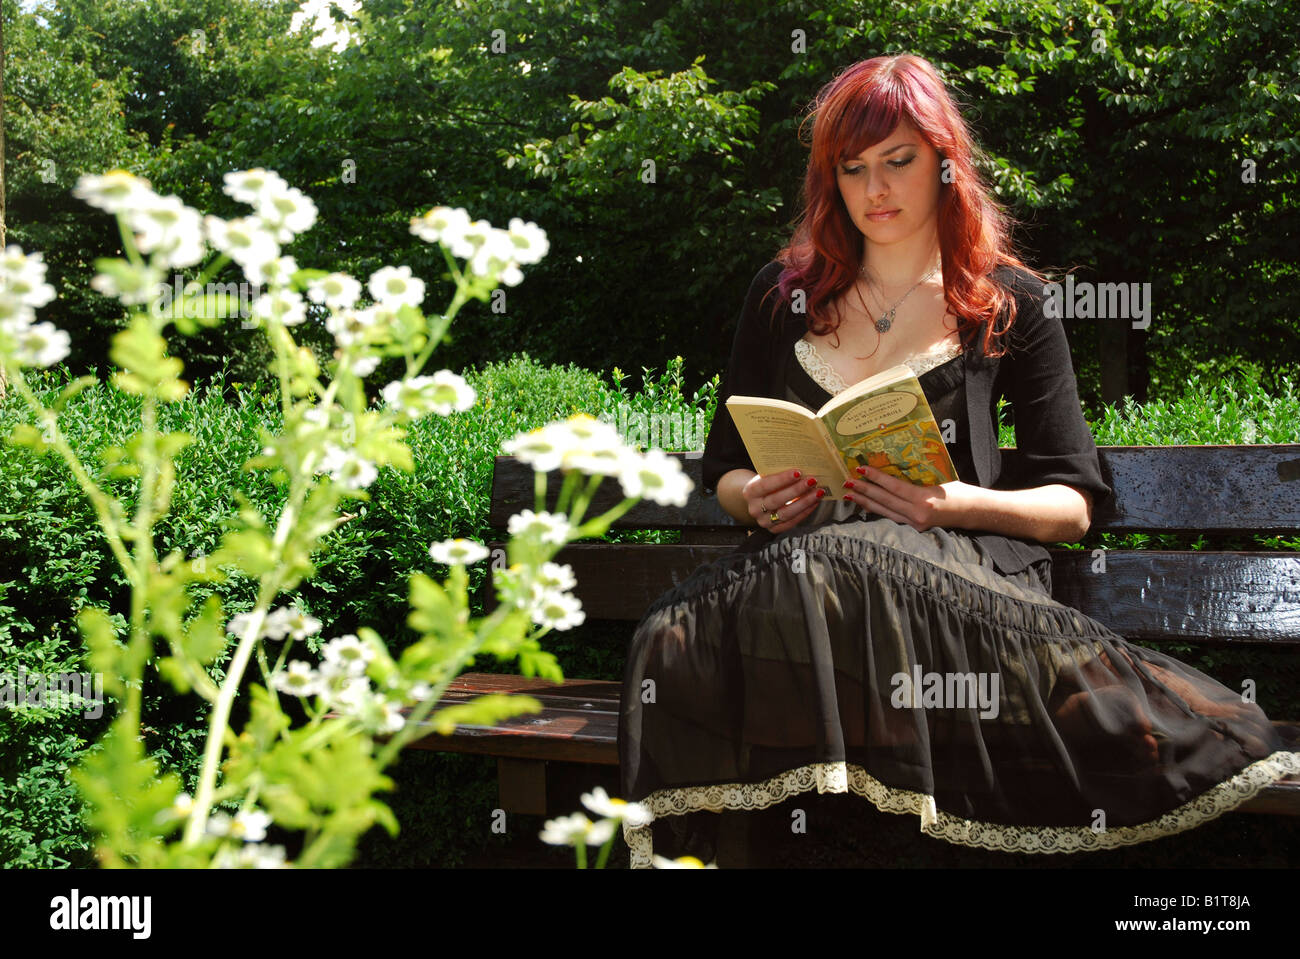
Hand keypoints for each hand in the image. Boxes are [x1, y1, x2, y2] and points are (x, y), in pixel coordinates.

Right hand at [743, 468, 825, 532]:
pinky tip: (814, 502)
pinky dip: (805, 512)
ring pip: (786, 513)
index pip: (765, 485)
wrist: (758, 499)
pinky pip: (792, 522)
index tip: (798, 472)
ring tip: (818, 492)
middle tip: (812, 481)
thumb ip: (778, 473)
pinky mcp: (774, 529)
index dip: (782, 479)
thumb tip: (802, 468)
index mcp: (750, 492)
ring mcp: (764, 521)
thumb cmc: (767, 483)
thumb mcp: (766, 476)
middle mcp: (755, 508)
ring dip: (805, 502)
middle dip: (797, 490)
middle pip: (777, 500)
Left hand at [842, 465, 970, 532]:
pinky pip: (891, 518)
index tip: (861, 469)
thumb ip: (917, 476)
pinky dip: (877, 510)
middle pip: (884, 501)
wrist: (974, 512)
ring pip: (884, 512)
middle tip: (847, 482)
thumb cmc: (959, 491)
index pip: (894, 488)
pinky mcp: (915, 528)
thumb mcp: (940, 479)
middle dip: (864, 490)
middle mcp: (917, 514)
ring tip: (849, 494)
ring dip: (865, 502)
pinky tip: (865, 504)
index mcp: (924, 500)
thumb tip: (894, 463)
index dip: (876, 478)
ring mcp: (915, 524)